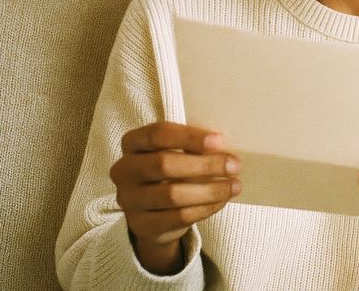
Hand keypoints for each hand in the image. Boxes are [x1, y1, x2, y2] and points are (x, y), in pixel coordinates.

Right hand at [110, 122, 240, 273]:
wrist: (153, 212)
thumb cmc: (171, 171)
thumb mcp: (176, 152)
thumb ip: (193, 146)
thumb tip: (226, 148)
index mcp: (132, 143)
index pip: (158, 134)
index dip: (190, 136)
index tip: (220, 141)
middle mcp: (123, 170)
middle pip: (164, 164)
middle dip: (205, 165)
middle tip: (234, 165)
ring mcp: (129, 199)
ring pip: (172, 194)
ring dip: (210, 189)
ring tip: (235, 185)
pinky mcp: (141, 224)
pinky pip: (178, 216)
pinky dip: (205, 207)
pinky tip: (222, 200)